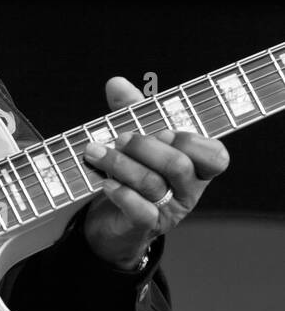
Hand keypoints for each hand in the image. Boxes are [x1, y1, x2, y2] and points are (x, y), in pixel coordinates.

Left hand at [81, 76, 229, 269]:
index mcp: (197, 166)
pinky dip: (121, 194)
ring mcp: (170, 211)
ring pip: (153, 184)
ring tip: (94, 152)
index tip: (162, 131)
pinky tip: (105, 183)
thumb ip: (132, 111)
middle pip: (178, 165)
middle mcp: (189, 190)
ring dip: (120, 164)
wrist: (114, 220)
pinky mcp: (147, 227)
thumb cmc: (134, 173)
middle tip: (120, 139)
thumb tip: (116, 83)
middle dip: (145, 147)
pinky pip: (141, 211)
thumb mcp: (137, 140)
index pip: (215, 155)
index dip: (190, 141)